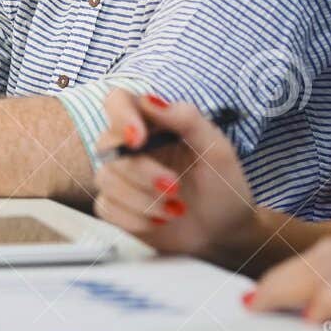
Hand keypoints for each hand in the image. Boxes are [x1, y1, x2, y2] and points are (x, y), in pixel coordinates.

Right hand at [91, 90, 259, 260]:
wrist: (224, 230)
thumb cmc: (222, 185)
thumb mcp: (217, 150)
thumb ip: (188, 119)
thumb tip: (150, 100)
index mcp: (154, 124)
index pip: (119, 101)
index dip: (121, 115)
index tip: (138, 139)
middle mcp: (131, 146)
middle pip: (109, 145)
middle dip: (141, 171)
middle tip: (174, 188)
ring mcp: (120, 177)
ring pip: (106, 178)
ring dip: (143, 199)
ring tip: (176, 209)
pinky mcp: (115, 206)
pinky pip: (105, 207)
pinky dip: (135, 218)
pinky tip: (160, 222)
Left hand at [247, 239, 330, 330]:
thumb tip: (291, 318)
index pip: (330, 256)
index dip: (287, 273)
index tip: (256, 298)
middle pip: (327, 257)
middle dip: (282, 280)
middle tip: (252, 307)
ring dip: (293, 288)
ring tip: (266, 312)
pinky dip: (330, 304)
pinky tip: (309, 322)